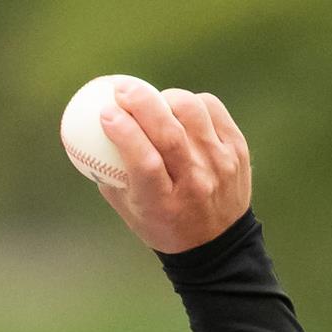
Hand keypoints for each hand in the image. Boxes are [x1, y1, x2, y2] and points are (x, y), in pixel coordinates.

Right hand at [97, 82, 250, 253]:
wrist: (216, 243)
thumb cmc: (162, 224)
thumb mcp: (129, 211)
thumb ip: (111, 175)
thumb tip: (95, 133)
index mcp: (163, 204)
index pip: (143, 160)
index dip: (123, 131)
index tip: (105, 113)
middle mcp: (195, 182)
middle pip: (168, 131)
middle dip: (140, 102)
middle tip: (121, 89)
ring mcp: (220, 163)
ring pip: (191, 112)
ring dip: (165, 98)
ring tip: (150, 100)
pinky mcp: (237, 148)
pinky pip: (212, 109)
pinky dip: (190, 101)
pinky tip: (176, 106)